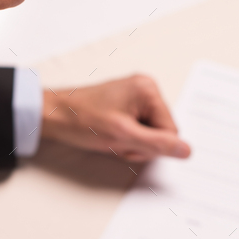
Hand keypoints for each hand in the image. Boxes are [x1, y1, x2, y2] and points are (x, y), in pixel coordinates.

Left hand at [41, 74, 190, 161]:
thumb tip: (186, 150)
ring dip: (130, 142)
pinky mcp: (125, 104)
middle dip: (140, 144)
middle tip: (116, 141)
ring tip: (110, 137)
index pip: (171, 131)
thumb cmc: (81, 121)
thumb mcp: (122, 136)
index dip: (150, 146)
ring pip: (148, 133)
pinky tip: (109, 134)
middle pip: (161, 131)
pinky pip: (137, 128)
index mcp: (148, 90)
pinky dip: (124, 137)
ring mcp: (135, 95)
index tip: (126, 142)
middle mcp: (145, 88)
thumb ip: (157, 144)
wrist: (52, 115)